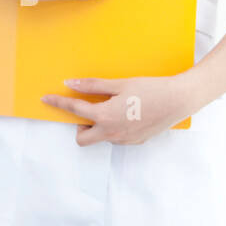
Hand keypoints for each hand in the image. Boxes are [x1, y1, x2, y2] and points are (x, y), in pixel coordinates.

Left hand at [41, 73, 196, 145]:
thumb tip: (71, 83)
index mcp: (105, 116)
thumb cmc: (151, 89)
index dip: (59, 103)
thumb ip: (93, 86)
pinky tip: (128, 114)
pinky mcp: (135, 141)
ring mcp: (124, 139)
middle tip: (88, 110)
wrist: (178, 100)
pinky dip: (115, 127)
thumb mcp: (119, 84)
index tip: (47, 99)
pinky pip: (116, 137)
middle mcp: (112, 132)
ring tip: (114, 107)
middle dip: (79, 126)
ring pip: (101, 137)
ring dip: (99, 126)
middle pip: (82, 138)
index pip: (74, 110)